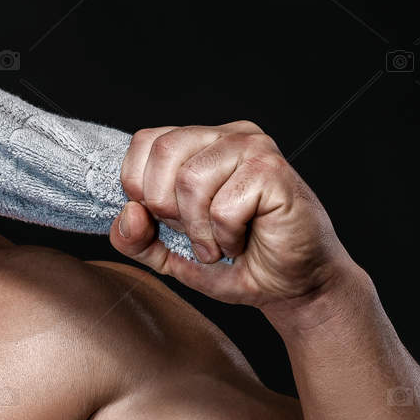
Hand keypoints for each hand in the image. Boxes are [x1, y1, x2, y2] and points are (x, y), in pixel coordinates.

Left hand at [107, 121, 352, 308]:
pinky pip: (223, 206)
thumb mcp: (168, 254)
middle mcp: (227, 136)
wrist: (291, 284)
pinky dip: (225, 236)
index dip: (140, 188)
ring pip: (190, 179)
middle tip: (193, 234)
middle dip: (165, 208)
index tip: (165, 220)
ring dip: (197, 228)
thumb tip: (129, 213)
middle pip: (164, 152)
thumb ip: (134, 238)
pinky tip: (241, 242)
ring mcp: (254, 149)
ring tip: (217, 243)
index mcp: (200, 143)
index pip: (145, 143)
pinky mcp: (274, 172)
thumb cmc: (234, 262)